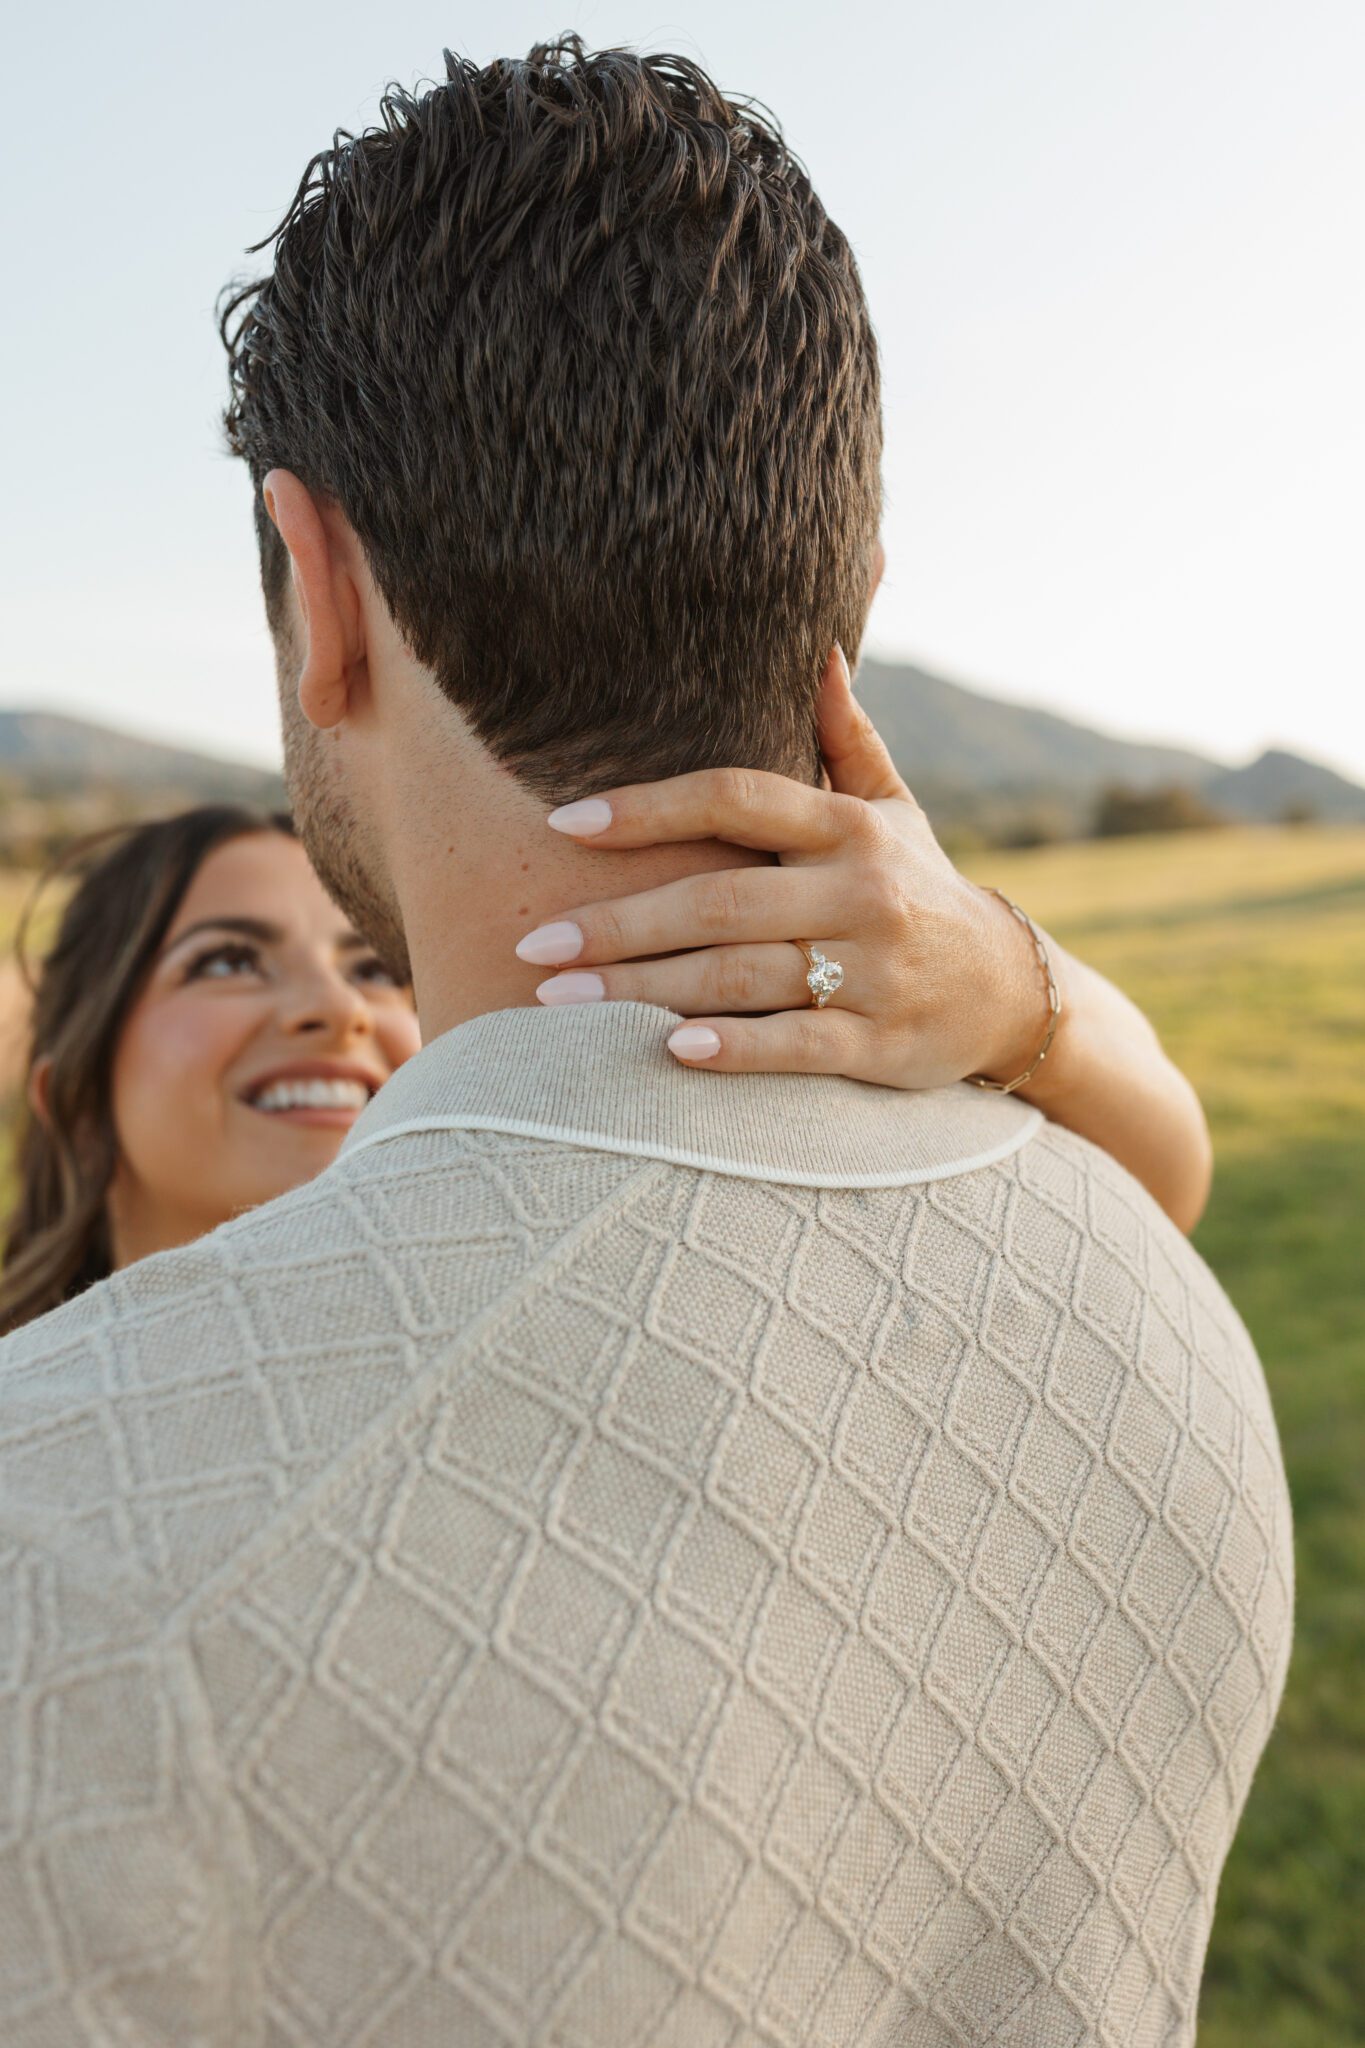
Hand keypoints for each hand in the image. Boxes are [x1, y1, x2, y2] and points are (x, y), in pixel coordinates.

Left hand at [517, 647, 1048, 1085]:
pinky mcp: (883, 1044)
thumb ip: (844, 736)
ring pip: (743, 975)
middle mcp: (862, 891)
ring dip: (643, 989)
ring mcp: (875, 970)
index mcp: (850, 827)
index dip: (647, 808)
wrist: (1012, 992)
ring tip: (556, 1002)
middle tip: (532, 945)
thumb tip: (818, 646)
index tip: (563, 823)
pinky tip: (669, 1050)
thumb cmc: (921, 888)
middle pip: (720, 900)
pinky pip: (799, 1044)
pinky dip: (737, 1048)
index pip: (736, 797)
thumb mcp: (893, 807)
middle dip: (618, 923)